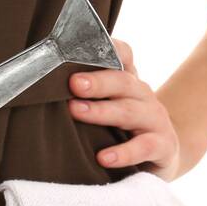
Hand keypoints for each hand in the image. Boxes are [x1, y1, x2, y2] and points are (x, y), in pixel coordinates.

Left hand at [68, 40, 180, 179]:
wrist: (163, 153)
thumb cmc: (124, 127)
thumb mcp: (108, 106)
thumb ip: (84, 95)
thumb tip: (43, 87)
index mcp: (127, 81)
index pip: (122, 55)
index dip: (108, 47)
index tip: (83, 47)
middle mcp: (142, 94)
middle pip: (122, 81)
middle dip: (97, 81)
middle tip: (73, 83)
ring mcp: (155, 119)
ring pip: (129, 111)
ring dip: (102, 111)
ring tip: (76, 111)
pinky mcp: (163, 146)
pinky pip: (144, 147)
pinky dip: (124, 152)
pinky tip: (104, 158)